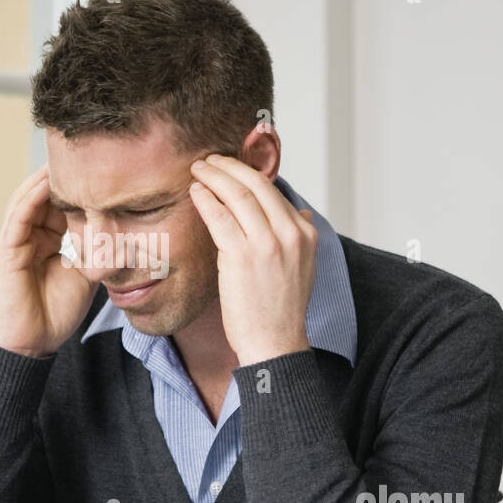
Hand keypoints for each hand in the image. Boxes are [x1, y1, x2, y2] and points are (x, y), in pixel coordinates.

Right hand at [0, 165, 98, 357]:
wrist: (35, 343)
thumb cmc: (56, 312)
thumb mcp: (85, 274)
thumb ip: (96, 252)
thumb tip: (121, 235)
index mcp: (43, 240)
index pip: (58, 205)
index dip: (77, 187)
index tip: (100, 167)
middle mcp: (26, 236)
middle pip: (42, 196)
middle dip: (61, 175)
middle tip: (85, 151)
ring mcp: (13, 242)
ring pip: (28, 199)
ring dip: (46, 178)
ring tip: (65, 157)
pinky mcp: (5, 252)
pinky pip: (18, 217)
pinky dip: (32, 198)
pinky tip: (47, 182)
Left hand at [188, 155, 317, 365]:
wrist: (274, 342)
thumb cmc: (280, 309)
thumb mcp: (302, 266)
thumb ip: (298, 235)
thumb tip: (298, 210)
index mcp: (306, 233)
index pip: (274, 192)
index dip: (248, 174)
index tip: (230, 168)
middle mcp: (290, 233)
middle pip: (256, 184)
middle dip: (229, 166)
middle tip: (210, 160)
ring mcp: (267, 243)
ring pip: (237, 194)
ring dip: (214, 176)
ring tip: (199, 170)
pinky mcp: (241, 255)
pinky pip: (219, 215)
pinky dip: (205, 198)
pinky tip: (196, 192)